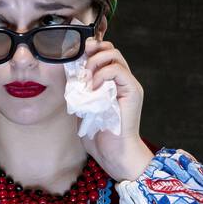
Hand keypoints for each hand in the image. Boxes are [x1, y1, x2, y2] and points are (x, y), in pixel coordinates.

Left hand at [77, 35, 155, 180]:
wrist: (114, 154)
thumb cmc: (99, 136)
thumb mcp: (82, 108)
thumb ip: (79, 91)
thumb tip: (69, 75)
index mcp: (111, 83)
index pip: (103, 55)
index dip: (89, 51)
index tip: (75, 59)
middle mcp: (122, 80)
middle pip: (110, 49)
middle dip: (92, 52)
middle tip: (80, 67)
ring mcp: (129, 84)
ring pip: (114, 55)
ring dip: (95, 62)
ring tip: (86, 79)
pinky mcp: (133, 91)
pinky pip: (117, 70)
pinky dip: (101, 74)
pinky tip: (92, 88)